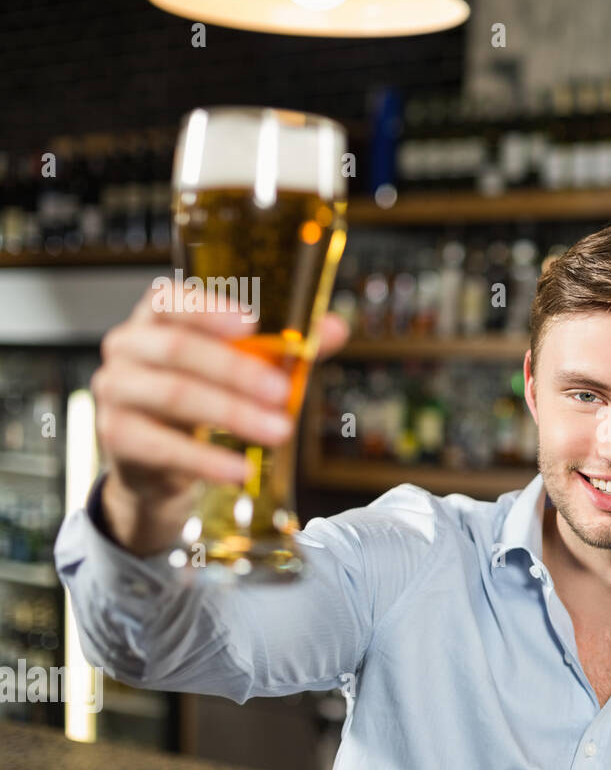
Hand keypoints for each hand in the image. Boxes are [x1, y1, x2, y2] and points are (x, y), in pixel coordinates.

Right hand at [92, 283, 349, 553]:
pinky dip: (206, 460)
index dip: (209, 309)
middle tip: (283, 391)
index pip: (171, 299)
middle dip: (237, 370)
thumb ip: (286, 346)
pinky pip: (163, 446)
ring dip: (232, 414)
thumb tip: (335, 328)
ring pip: (174, 395)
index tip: (251, 323)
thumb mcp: (242, 367)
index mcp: (156, 317)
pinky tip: (241, 470)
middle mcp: (128, 346)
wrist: (158, 460)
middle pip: (178, 348)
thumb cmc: (202, 396)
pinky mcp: (116, 436)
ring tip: (278, 431)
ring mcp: (116, 391)